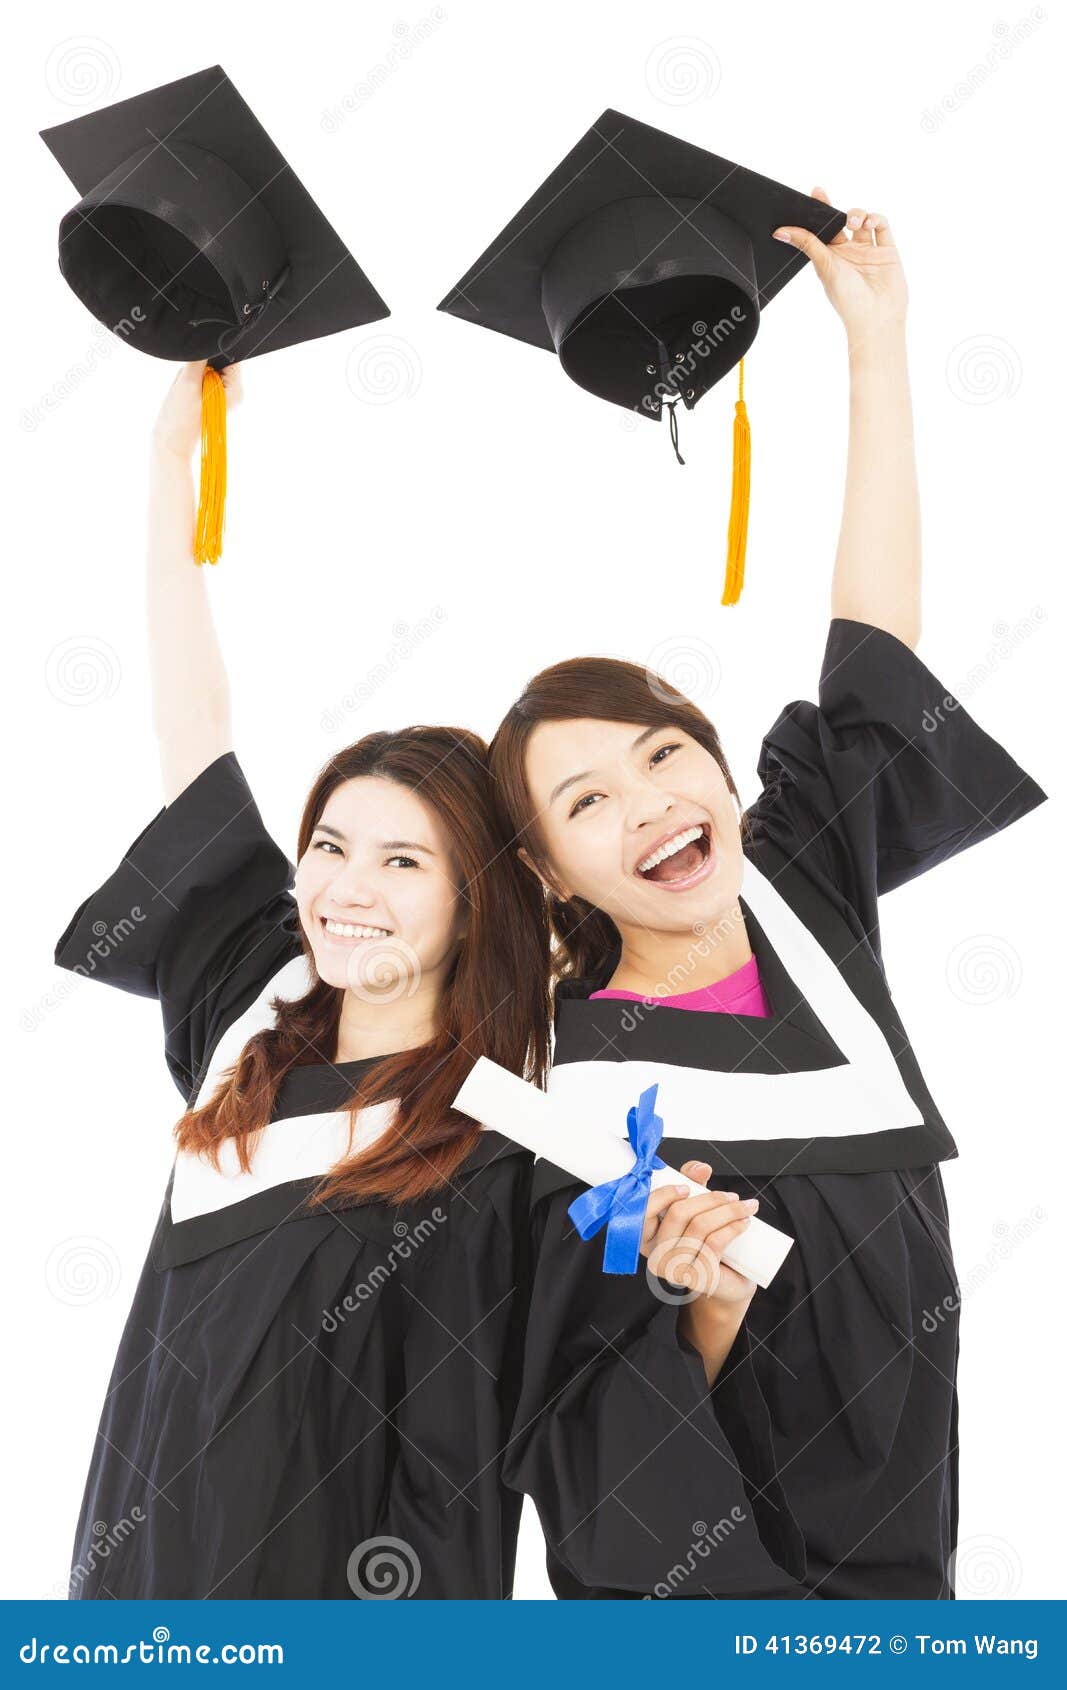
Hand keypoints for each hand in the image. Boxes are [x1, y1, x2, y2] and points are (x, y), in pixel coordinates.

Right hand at [152, 360, 242, 460]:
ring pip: (204, 368)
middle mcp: (233, 392)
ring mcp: (221, 396)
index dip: (214, 351)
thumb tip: (204, 341)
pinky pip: (198, 378)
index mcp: (236, 390)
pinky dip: (189, 380)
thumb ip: (199, 359)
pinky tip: (184, 393)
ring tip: (186, 388)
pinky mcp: (208, 398)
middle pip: (217, 361)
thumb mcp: (189, 381)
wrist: (169, 443)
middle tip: (190, 379)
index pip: (230, 357)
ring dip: (192, 373)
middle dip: (201, 364)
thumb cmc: (181, 418)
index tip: (199, 359)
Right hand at [641, 1160, 757, 1307]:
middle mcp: (655, 1255)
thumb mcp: (694, 1209)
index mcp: (646, 1237)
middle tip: (732, 1196)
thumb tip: (701, 1167)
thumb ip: (692, 1182)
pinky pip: (714, 1243)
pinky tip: (744, 1222)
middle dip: (709, 1198)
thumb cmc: (706, 1242)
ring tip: (746, 1207)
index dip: (664, 1194)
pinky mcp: (696, 1279)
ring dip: (728, 1211)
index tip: (687, 1187)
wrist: (728, 1281)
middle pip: (678, 1213)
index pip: (644, 1211)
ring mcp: (675, 1270)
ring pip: (699, 1226)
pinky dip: (732, 1228)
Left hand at [773, 187, 907, 349]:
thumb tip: (780, 232)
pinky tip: (869, 223)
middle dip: (836, 209)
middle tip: (826, 200)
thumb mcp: (824, 266)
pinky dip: (876, 218)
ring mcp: (869, 251)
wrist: (876, 319)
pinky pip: (883, 226)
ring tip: (854, 222)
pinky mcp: (887, 252)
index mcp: (831, 258)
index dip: (819, 211)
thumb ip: (807, 244)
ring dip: (858, 213)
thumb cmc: (847, 299)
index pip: (823, 229)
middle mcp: (849, 253)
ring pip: (864, 220)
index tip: (815, 193)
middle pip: (843, 222)